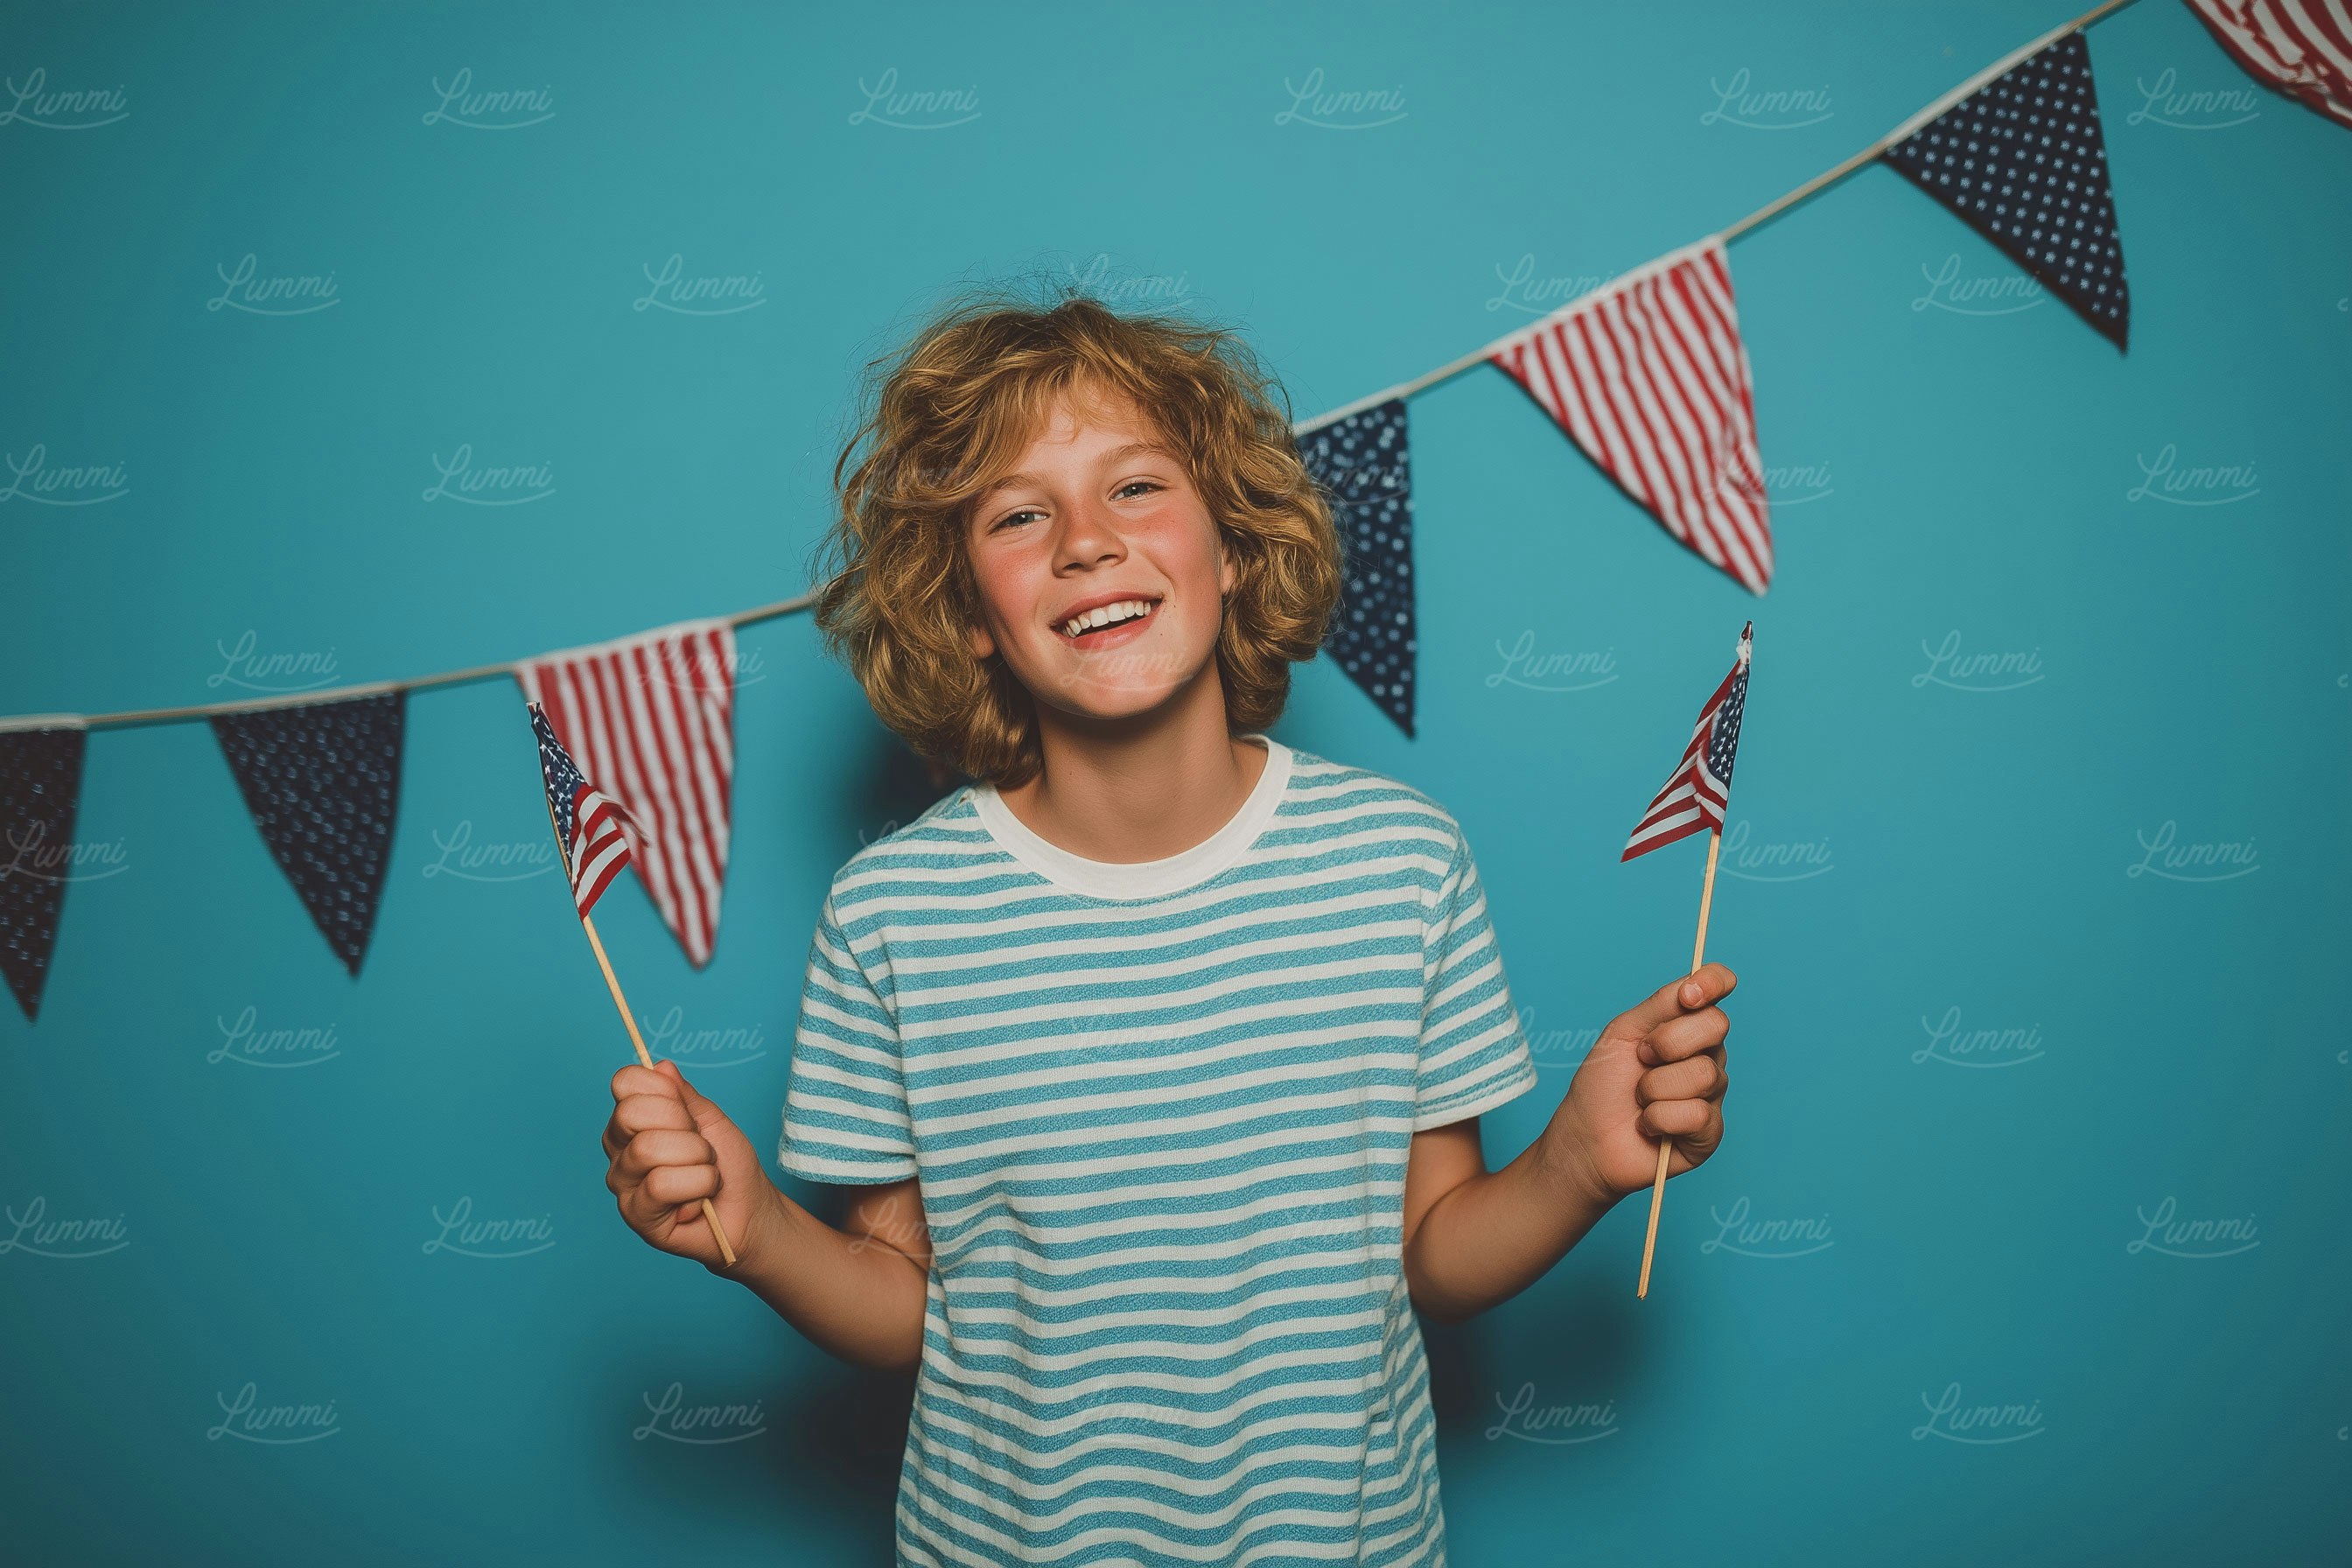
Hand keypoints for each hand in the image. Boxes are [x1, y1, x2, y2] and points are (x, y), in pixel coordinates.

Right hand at [603, 1059, 778, 1272]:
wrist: (750, 1211)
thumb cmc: (730, 1166)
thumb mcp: (712, 1120)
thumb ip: (684, 1095)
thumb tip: (661, 1066)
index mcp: (634, 1120)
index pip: (625, 1083)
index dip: (663, 1090)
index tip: (688, 1112)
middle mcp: (620, 1148)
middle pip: (631, 1112)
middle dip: (683, 1125)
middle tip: (701, 1147)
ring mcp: (624, 1183)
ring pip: (649, 1149)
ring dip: (696, 1160)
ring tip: (704, 1174)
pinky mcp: (635, 1214)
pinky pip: (660, 1184)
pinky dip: (696, 1187)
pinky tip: (696, 1201)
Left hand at [1544, 963, 1734, 1203]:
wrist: (1585, 1137)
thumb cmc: (1603, 1084)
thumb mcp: (1624, 1032)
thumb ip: (1661, 1004)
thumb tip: (1695, 984)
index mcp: (1687, 1026)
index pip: (1718, 987)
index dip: (1713, 982)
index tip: (1689, 994)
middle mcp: (1707, 1056)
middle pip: (1716, 1026)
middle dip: (1667, 1042)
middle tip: (1641, 1059)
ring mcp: (1712, 1094)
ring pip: (1704, 1074)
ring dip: (1655, 1088)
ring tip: (1639, 1099)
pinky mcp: (1710, 1133)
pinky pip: (1697, 1114)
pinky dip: (1659, 1118)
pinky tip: (1648, 1125)